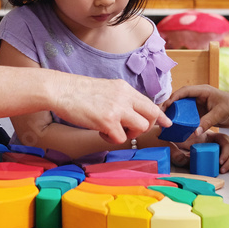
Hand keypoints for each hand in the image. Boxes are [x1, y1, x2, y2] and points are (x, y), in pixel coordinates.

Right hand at [55, 78, 170, 145]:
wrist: (62, 90)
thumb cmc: (79, 91)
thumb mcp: (106, 88)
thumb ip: (120, 98)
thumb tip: (130, 113)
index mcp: (124, 88)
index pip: (149, 102)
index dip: (160, 115)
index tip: (167, 122)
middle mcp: (124, 96)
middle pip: (151, 115)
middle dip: (147, 126)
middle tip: (132, 130)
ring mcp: (117, 109)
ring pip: (140, 127)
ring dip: (129, 134)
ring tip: (113, 130)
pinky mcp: (107, 121)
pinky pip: (121, 138)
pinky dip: (112, 139)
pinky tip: (100, 132)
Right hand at [163, 85, 228, 133]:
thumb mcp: (219, 114)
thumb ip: (207, 122)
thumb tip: (194, 133)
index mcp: (203, 91)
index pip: (185, 91)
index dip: (174, 97)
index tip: (166, 106)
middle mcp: (199, 96)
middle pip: (181, 98)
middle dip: (170, 105)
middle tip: (161, 114)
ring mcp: (199, 104)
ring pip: (183, 107)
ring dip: (175, 113)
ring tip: (166, 120)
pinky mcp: (201, 112)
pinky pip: (189, 115)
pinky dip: (183, 119)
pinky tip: (177, 126)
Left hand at [169, 130, 228, 173]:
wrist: (178, 140)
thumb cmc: (180, 141)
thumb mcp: (178, 143)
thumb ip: (178, 150)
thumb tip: (183, 159)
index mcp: (210, 134)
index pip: (224, 139)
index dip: (225, 151)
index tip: (219, 161)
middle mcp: (221, 139)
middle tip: (221, 169)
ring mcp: (226, 146)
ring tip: (224, 170)